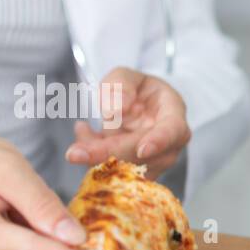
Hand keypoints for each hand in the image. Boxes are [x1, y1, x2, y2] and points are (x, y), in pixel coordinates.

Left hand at [65, 67, 189, 179]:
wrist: (138, 109)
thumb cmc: (138, 91)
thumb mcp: (127, 76)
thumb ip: (121, 85)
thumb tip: (117, 109)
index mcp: (173, 115)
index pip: (172, 131)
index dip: (159, 141)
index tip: (142, 150)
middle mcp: (169, 145)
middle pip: (143, 157)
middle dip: (108, 154)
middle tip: (75, 154)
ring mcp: (153, 162)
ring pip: (125, 168)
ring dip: (95, 154)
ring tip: (82, 131)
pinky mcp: (135, 172)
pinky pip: (111, 170)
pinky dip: (91, 155)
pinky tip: (84, 133)